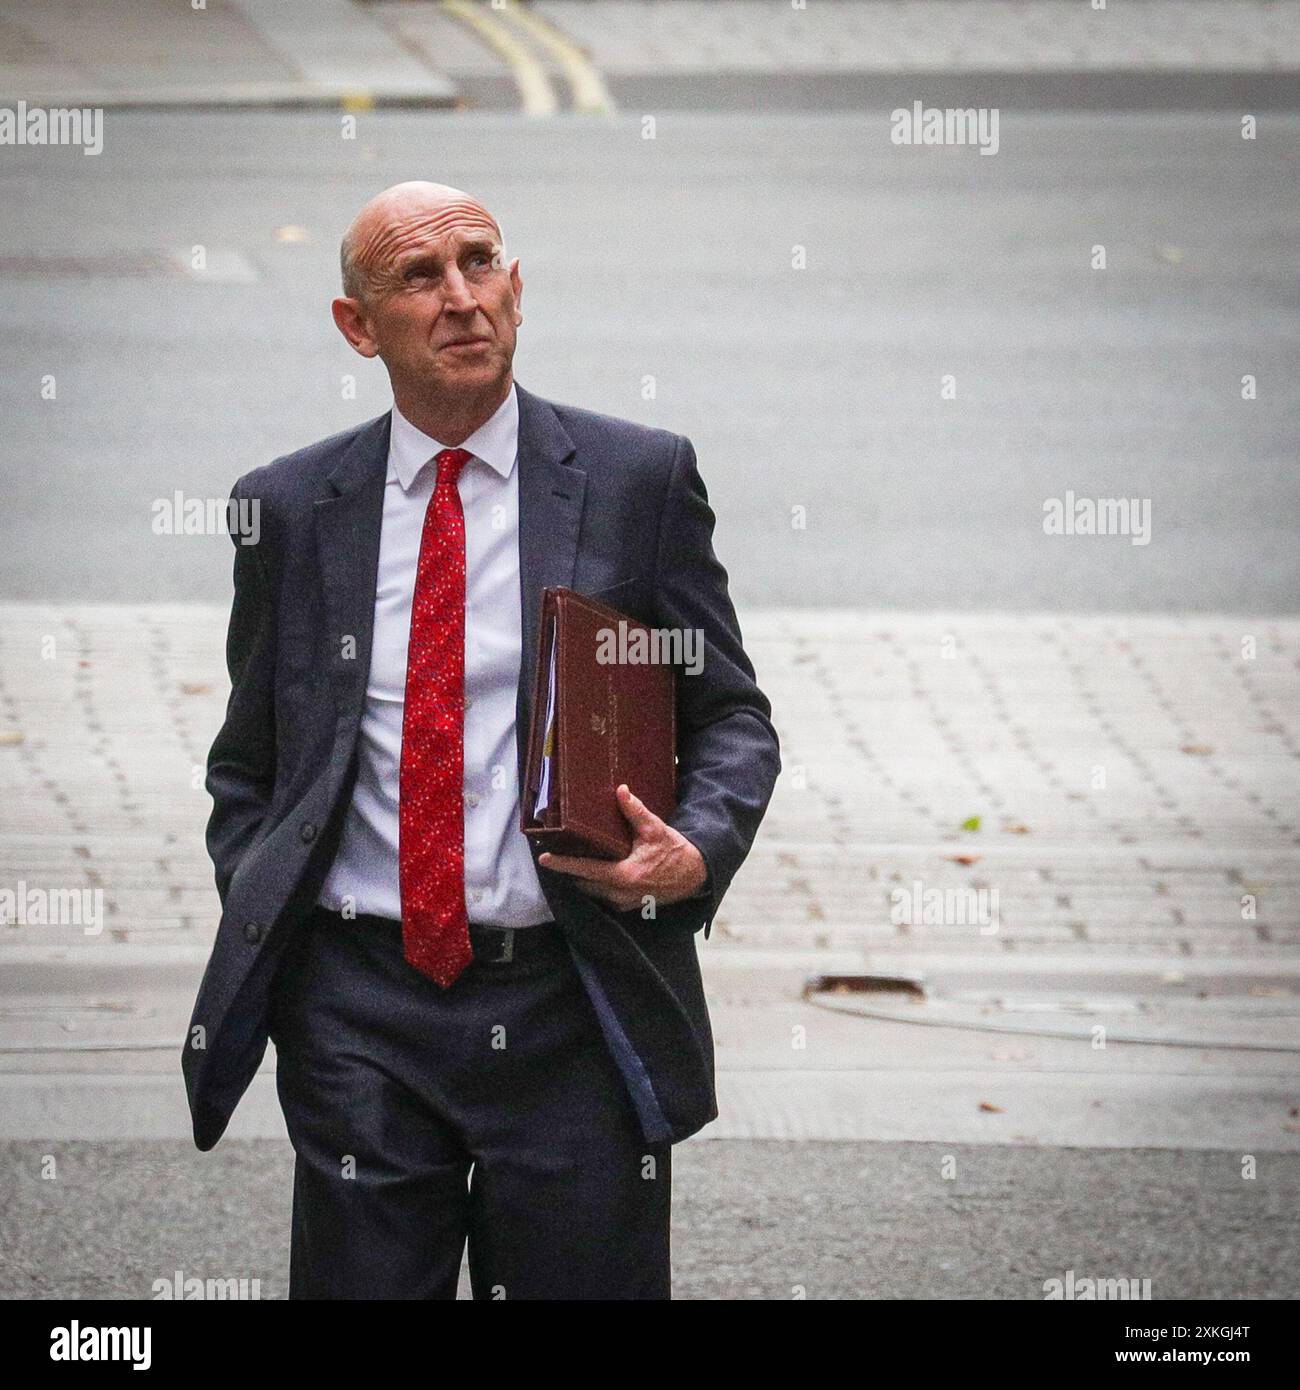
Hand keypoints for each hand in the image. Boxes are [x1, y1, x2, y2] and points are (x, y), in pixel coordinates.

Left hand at [538, 784, 708, 913]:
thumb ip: (635, 811)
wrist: (695, 875)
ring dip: (583, 879)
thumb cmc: (674, 852)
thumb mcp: (655, 829)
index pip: (585, 870)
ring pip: (593, 892)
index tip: (544, 859)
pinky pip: (604, 897)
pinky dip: (597, 885)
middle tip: (557, 854)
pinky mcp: (629, 907)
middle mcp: (620, 893)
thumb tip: (621, 790)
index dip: (563, 864)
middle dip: (570, 871)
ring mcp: (624, 903)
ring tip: (573, 861)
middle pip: (583, 883)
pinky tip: (595, 872)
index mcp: (624, 875)